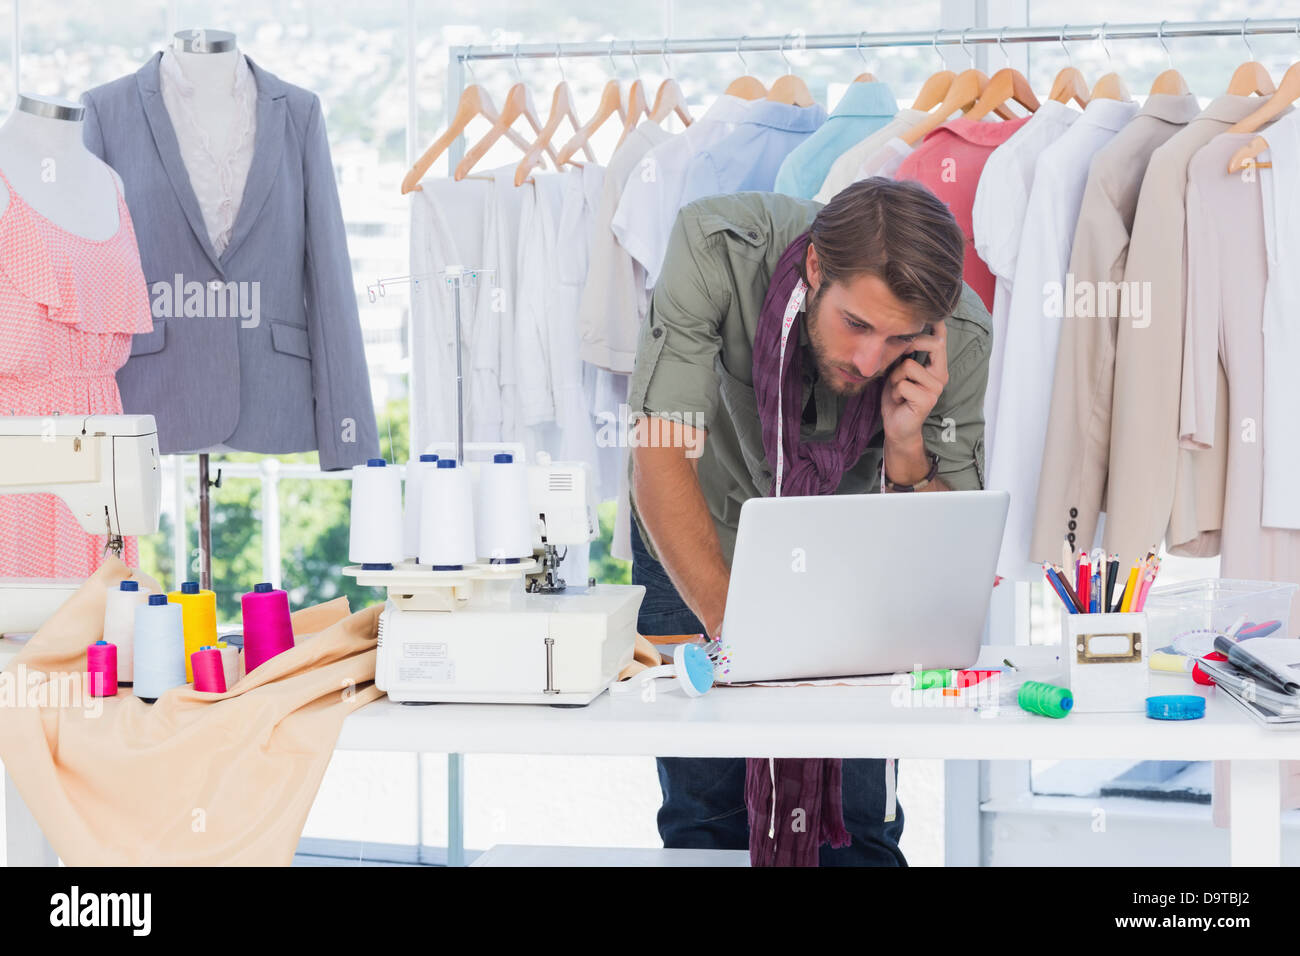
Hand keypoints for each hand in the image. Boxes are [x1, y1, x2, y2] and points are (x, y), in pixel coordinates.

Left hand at [881, 320, 947, 448]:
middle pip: (932, 344)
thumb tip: (901, 335)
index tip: (936, 310)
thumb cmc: (897, 398)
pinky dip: (894, 391)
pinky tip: (900, 401)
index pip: (940, 342)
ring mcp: (935, 388)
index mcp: (936, 368)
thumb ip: (905, 356)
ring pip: (908, 366)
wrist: (897, 426)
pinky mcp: (927, 400)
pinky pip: (902, 384)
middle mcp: (940, 376)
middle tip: (899, 360)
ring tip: (898, 390)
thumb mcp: (899, 372)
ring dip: (895, 378)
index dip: (938, 326)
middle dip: (911, 345)